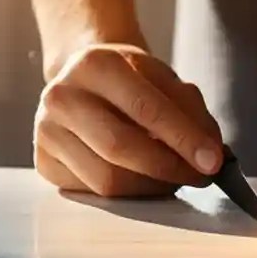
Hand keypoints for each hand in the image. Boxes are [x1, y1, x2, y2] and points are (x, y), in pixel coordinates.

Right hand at [33, 43, 223, 196]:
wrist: (84, 78)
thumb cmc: (130, 80)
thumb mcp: (163, 78)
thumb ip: (190, 110)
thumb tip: (212, 153)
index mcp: (94, 64)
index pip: (145, 107)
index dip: (183, 138)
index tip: (212, 161)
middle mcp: (61, 96)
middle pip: (121, 148)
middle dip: (169, 168)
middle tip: (200, 176)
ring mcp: (46, 132)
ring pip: (107, 180)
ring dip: (152, 186)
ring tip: (174, 177)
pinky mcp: (44, 162)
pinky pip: (93, 193)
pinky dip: (128, 193)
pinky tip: (142, 178)